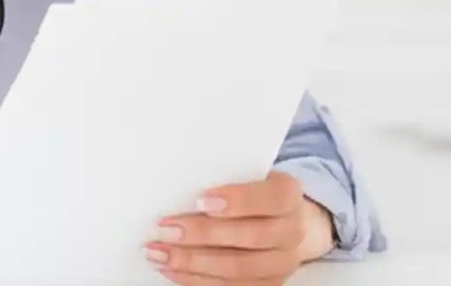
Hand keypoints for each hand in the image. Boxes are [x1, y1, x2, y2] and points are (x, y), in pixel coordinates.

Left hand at [146, 171, 334, 284]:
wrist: (284, 221)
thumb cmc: (253, 192)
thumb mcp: (246, 175)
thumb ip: (221, 177)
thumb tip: (176, 185)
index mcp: (289, 196)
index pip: (272, 198)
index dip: (238, 200)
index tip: (201, 199)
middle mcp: (291, 232)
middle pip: (252, 236)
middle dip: (204, 233)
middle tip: (166, 227)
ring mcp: (282, 263)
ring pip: (239, 268)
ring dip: (193, 261)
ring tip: (159, 251)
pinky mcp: (267, 284)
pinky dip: (195, 279)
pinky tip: (171, 268)